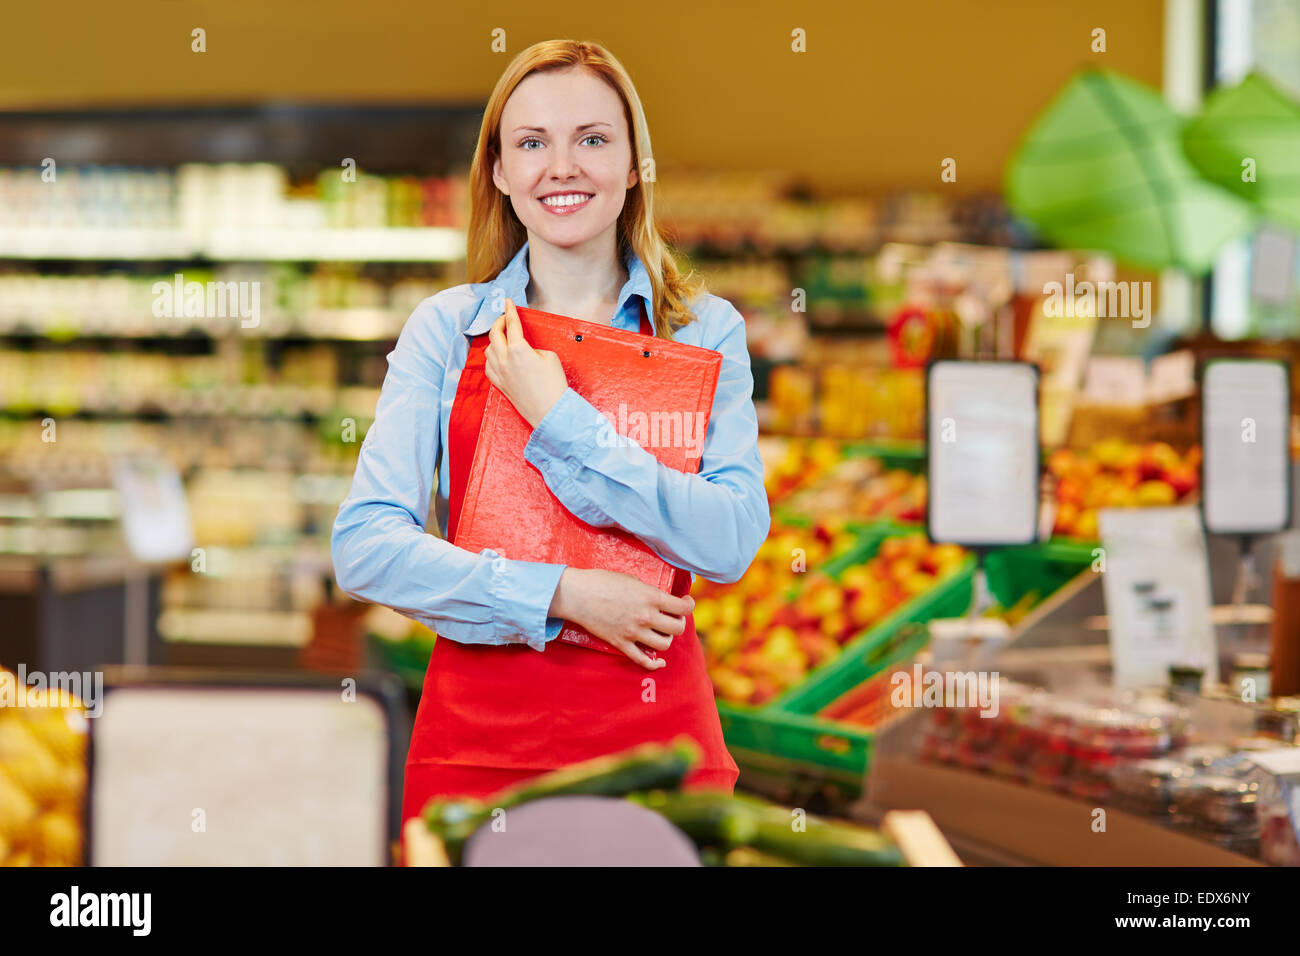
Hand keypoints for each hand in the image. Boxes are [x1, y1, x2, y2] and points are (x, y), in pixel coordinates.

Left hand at [484, 298, 567, 427]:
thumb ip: (533, 349)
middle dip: (499, 323)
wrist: (550, 411)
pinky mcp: (499, 384)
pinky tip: (497, 357)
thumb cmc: (554, 385)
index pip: (512, 324)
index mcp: (518, 349)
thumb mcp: (549, 357)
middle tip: (504, 318)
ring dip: (494, 340)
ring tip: (502, 338)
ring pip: (488, 349)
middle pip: (495, 334)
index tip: (508, 302)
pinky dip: (491, 357)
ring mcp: (500, 372)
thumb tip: (525, 351)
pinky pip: (488, 366)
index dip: (510, 310)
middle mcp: (505, 359)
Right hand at [549, 568, 693, 669]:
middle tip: (673, 617)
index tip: (686, 602)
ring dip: (666, 638)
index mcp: (650, 597)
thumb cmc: (602, 581)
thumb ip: (649, 592)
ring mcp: (633, 632)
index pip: (683, 608)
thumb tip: (661, 599)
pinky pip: (643, 660)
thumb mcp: (632, 579)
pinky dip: (654, 664)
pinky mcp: (621, 643)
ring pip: (664, 645)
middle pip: (677, 628)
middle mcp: (645, 616)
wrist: (577, 594)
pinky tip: (659, 661)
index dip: (689, 605)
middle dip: (678, 622)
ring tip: (660, 631)